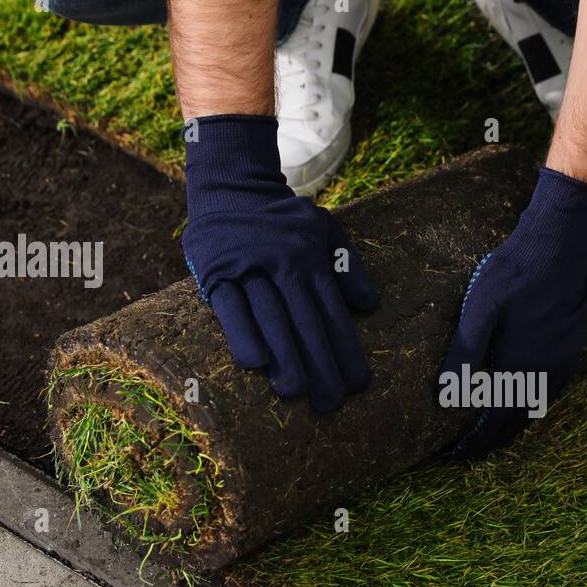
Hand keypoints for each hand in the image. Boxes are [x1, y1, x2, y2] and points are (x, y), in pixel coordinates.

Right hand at [182, 115, 377, 412]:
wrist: (231, 183)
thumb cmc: (282, 218)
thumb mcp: (324, 230)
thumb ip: (349, 266)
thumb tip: (370, 305)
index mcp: (311, 259)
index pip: (333, 313)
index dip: (346, 350)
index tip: (357, 385)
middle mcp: (284, 264)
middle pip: (306, 323)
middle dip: (321, 365)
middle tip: (330, 403)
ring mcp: (249, 267)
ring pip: (272, 318)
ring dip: (285, 357)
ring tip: (296, 392)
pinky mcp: (217, 271)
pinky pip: (231, 307)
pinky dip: (243, 334)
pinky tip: (256, 363)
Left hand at [440, 167, 586, 457]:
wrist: (557, 246)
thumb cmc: (513, 273)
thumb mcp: (479, 309)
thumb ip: (464, 353)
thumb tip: (447, 396)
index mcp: (520, 367)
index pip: (496, 420)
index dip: (476, 441)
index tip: (457, 455)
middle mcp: (545, 372)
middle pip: (518, 421)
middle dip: (493, 439)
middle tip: (470, 451)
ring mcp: (563, 361)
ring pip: (537, 407)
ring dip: (514, 423)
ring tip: (493, 433)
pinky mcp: (572, 348)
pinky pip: (554, 389)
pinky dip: (534, 403)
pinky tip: (524, 399)